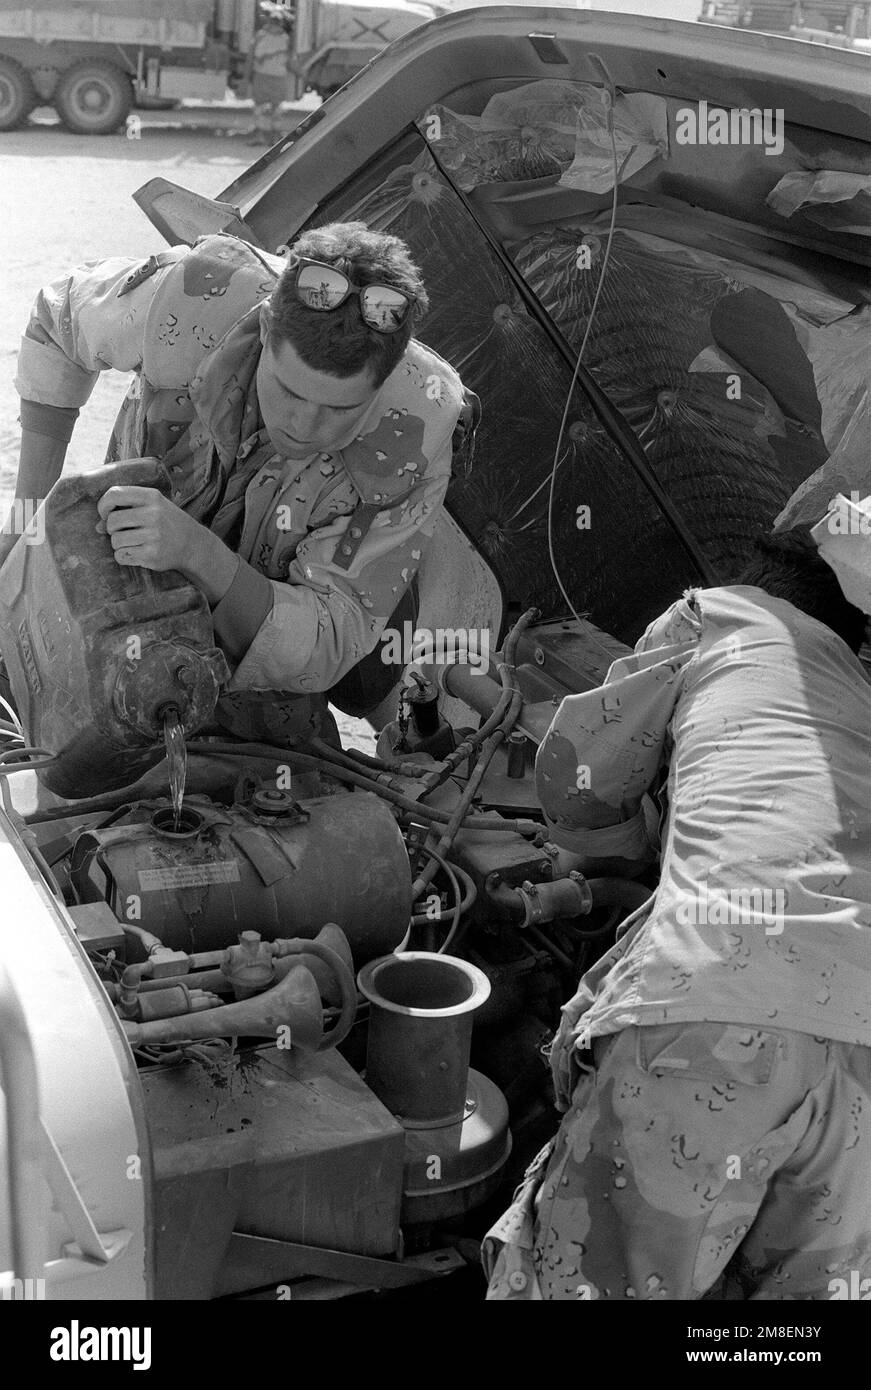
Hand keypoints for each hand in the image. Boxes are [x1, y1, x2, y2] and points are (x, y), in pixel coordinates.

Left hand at [96, 483, 239, 604]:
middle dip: (112, 529)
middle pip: (112, 521)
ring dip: (118, 544)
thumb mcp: (152, 507)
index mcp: (151, 497)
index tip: (105, 514)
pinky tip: (136, 553)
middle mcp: (153, 514)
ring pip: (115, 541)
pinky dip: (123, 556)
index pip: (114, 494)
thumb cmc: (167, 522)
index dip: (103, 505)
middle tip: (122, 532)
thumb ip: (126, 509)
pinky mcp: (152, 555)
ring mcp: (154, 536)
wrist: (193, 544)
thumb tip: (98, 527)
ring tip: (132, 543)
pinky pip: (121, 556)